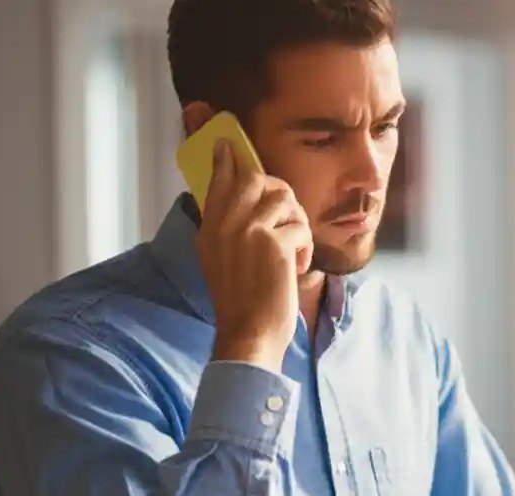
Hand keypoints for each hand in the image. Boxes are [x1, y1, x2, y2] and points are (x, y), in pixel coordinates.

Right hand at [197, 139, 312, 371]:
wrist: (249, 332)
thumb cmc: (242, 301)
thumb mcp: (220, 260)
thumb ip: (226, 227)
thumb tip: (237, 197)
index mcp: (209, 228)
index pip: (218, 181)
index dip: (227, 160)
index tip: (227, 143)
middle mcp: (225, 224)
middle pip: (255, 179)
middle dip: (279, 193)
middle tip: (287, 220)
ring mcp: (249, 232)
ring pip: (284, 199)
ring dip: (297, 224)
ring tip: (292, 250)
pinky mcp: (275, 244)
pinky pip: (301, 228)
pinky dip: (305, 249)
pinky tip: (296, 268)